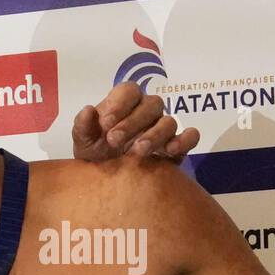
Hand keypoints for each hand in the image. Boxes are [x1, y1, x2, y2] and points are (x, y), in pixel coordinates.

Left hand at [71, 82, 199, 163]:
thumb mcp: (84, 143)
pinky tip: (171, 151)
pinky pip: (191, 136)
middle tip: (113, 140)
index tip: (105, 123)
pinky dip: (185, 140)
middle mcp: (146, 112)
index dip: (119, 104)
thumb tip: (88, 110)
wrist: (108, 183)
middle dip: (132, 122)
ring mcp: (163, 128)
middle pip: (151, 104)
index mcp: (124, 104)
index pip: (129, 91)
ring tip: (137, 152)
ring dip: (154, 135)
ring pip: (169, 121)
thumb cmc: (95, 156)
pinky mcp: (177, 146)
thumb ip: (83, 127)